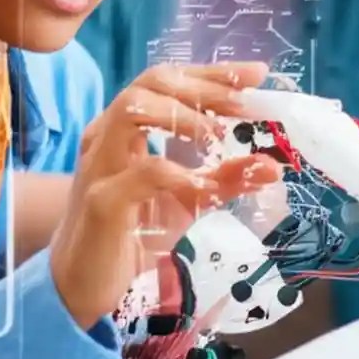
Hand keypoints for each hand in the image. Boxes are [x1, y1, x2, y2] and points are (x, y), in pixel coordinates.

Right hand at [49, 62, 281, 329]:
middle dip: (202, 87)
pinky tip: (203, 184)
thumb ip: (226, 180)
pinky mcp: (102, 202)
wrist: (86, 284)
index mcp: (126, 129)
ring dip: (182, 115)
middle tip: (242, 104)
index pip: (167, 81)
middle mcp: (108, 137)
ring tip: (218, 136)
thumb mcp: (188, 201)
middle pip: (150, 83)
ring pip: (131, 109)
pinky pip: (140, 173)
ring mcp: (100, 166)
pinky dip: (177, 173)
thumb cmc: (132, 234)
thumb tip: (272, 166)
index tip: (256, 74)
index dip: (212, 74)